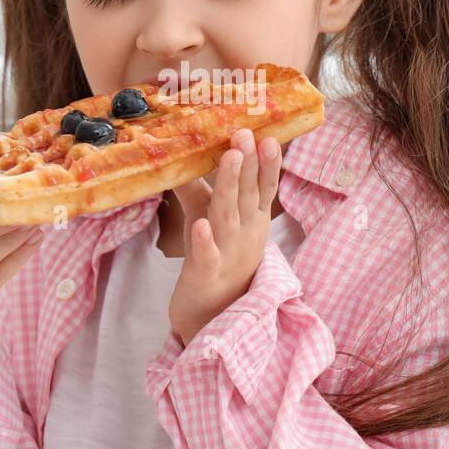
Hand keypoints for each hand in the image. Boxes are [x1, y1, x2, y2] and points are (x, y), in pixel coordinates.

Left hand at [167, 128, 280, 345]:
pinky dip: (205, 241)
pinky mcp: (206, 274)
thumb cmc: (212, 258)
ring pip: (228, 216)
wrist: (210, 314)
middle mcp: (245, 234)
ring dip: (230, 186)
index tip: (267, 136)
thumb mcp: (205, 217)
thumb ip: (196, 188)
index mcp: (251, 220)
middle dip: (249, 164)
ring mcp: (228, 254)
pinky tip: (201, 225)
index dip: (266, 163)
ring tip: (230, 158)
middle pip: (248, 195)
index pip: (263, 187)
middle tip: (247, 134)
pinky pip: (207, 256)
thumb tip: (180, 154)